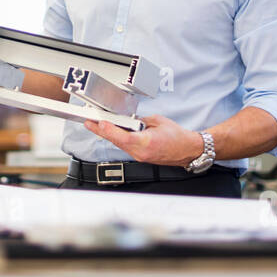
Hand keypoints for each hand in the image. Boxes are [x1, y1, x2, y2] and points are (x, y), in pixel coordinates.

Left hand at [82, 114, 203, 166]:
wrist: (187, 150)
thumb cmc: (177, 136)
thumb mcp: (157, 121)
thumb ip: (141, 120)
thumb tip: (129, 119)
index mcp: (147, 142)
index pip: (123, 137)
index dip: (109, 130)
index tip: (99, 123)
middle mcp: (141, 152)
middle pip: (117, 142)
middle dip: (102, 131)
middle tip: (89, 123)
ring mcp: (140, 156)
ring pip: (120, 145)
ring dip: (108, 135)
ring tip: (97, 126)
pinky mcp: (141, 157)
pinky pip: (126, 147)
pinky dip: (118, 139)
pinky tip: (113, 133)